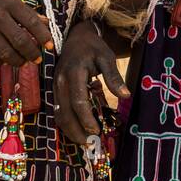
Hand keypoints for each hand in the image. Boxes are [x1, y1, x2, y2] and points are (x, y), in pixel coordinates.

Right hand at [0, 0, 52, 67]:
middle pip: (20, 41)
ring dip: (19, 61)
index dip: (44, 36)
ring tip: (24, 61)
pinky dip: (0, 62)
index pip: (32, 21)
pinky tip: (4, 59)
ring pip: (7, 53)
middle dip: (33, 53)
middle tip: (38, 58)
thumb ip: (27, 12)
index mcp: (9, 3)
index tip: (51, 45)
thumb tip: (46, 23)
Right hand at [54, 20, 127, 144]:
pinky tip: (78, 130)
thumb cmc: (94, 47)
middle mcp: (60, 81)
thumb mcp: (107, 58)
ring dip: (70, 130)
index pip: (78, 102)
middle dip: (76, 131)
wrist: (76, 36)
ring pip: (58, 114)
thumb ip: (114, 77)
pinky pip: (58, 110)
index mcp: (74, 72)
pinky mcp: (55, 89)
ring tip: (85, 141)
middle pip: (64, 113)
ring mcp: (55, 86)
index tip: (97, 131)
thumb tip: (125, 95)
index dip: (86, 119)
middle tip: (90, 144)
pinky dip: (67, 122)